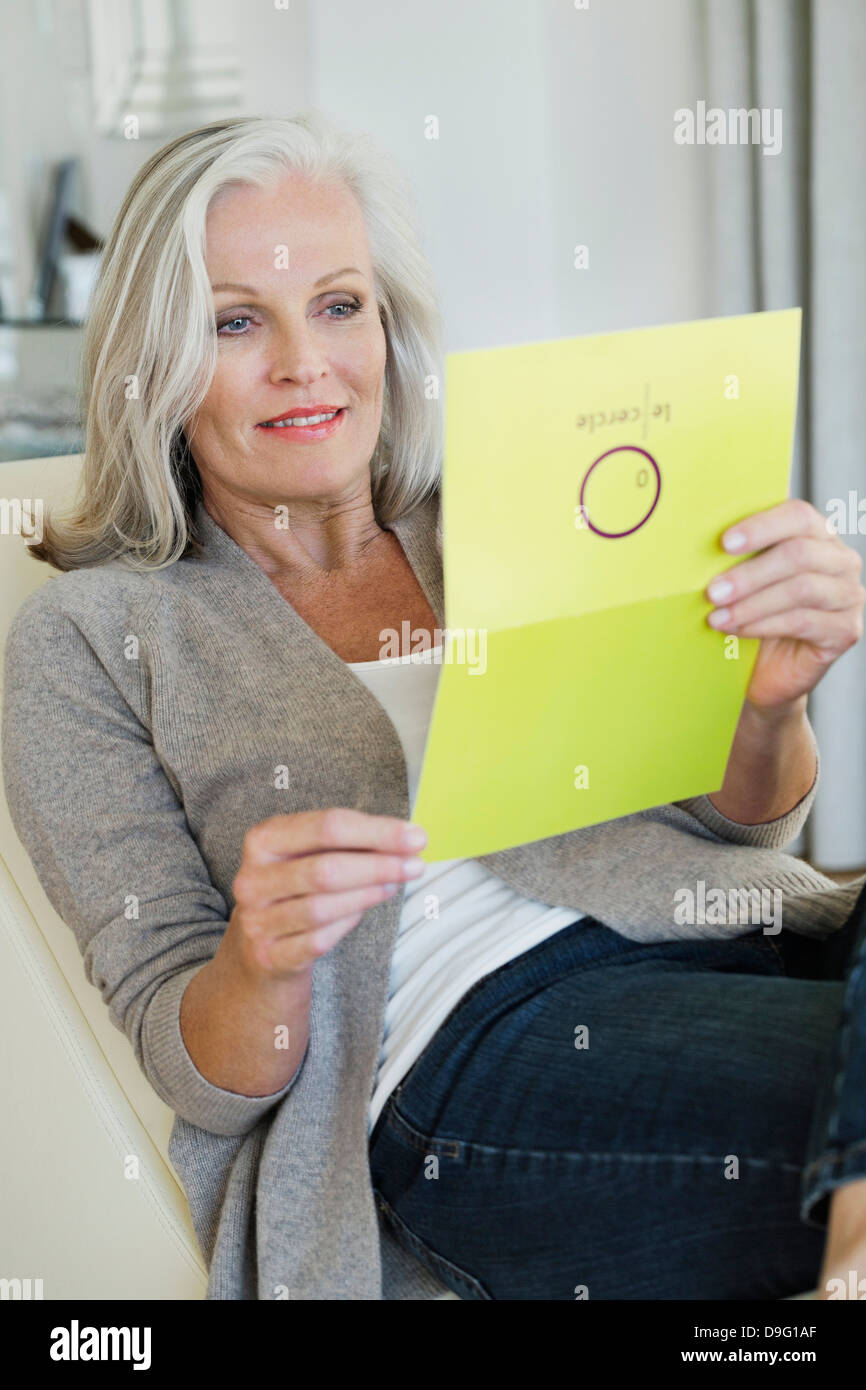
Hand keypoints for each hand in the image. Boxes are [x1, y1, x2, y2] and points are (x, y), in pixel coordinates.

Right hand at [228, 807, 426, 978]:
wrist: (259, 947)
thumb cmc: (294, 890)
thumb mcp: (308, 855)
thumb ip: (349, 843)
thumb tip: (407, 839)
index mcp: (263, 840)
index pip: (326, 826)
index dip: (376, 831)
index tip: (415, 837)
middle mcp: (253, 879)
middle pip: (325, 869)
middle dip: (378, 866)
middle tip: (416, 865)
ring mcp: (257, 920)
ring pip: (322, 907)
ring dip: (368, 894)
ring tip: (394, 885)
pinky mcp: (270, 956)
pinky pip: (318, 940)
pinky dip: (347, 924)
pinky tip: (363, 912)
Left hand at [705, 498, 865, 713]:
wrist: (771, 669)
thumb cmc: (755, 614)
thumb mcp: (747, 581)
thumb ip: (739, 559)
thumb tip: (700, 549)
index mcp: (818, 534)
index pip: (798, 515)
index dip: (761, 527)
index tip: (724, 543)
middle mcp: (842, 560)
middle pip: (799, 554)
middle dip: (750, 574)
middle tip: (713, 591)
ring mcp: (849, 595)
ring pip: (801, 589)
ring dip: (752, 603)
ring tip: (717, 617)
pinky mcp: (846, 629)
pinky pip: (802, 622)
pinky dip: (762, 625)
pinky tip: (736, 630)